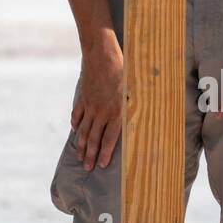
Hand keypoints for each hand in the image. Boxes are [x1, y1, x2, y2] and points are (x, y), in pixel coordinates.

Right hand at [73, 30, 122, 171]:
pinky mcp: (83, 97)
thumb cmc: (122, 69)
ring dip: (81, 144)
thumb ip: (134, 104)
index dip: (105, 153)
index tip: (102, 165)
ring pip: (84, 129)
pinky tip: (76, 131)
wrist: (101, 54)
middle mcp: (101, 112)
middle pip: (94, 138)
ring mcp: (90, 105)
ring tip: (80, 156)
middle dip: (90, 155)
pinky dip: (76, 123)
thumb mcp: (133, 88)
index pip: (109, 138)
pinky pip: (78, 114)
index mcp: (116, 111)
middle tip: (87, 168)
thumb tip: (147, 113)